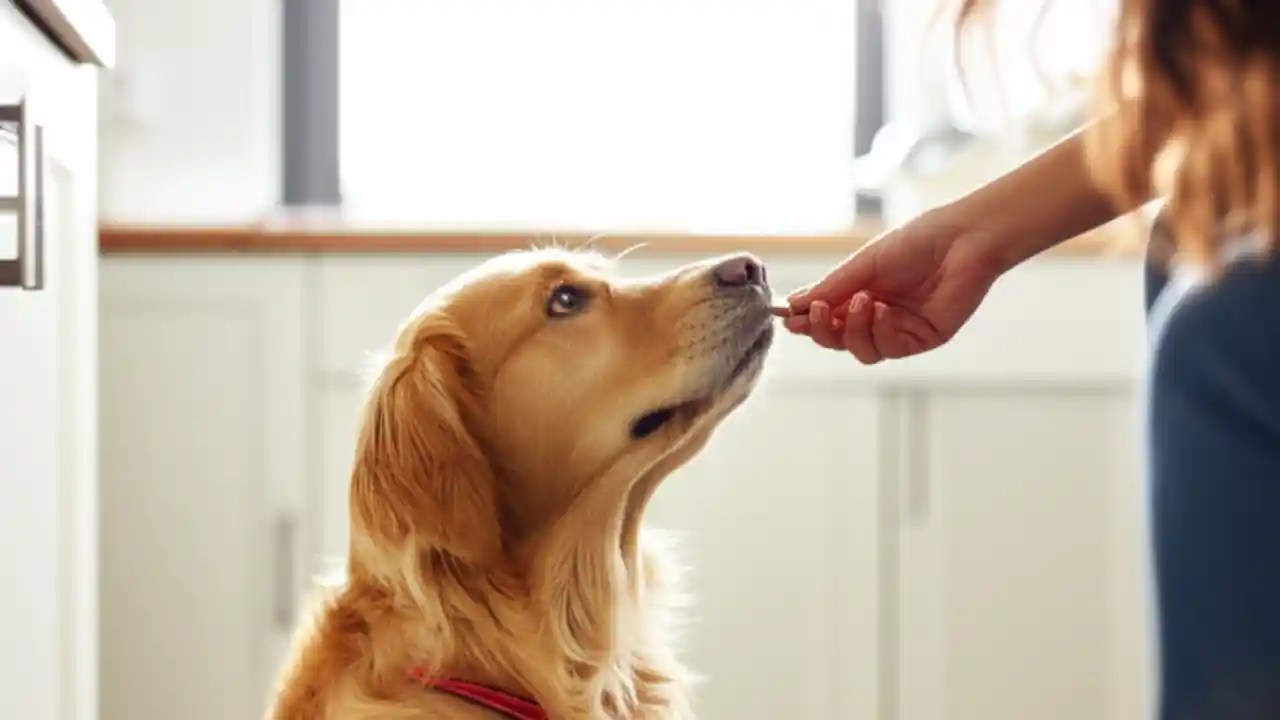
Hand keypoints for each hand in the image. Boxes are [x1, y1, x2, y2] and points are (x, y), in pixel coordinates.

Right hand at [785, 208, 1007, 363]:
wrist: (962, 239)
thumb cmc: (916, 242)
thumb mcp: (864, 263)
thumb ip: (831, 287)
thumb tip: (793, 305)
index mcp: (859, 293)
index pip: (826, 318)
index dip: (807, 321)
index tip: (789, 317)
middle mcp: (876, 315)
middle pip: (839, 340)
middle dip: (823, 331)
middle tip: (818, 313)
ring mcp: (899, 329)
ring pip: (862, 351)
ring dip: (854, 331)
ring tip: (862, 302)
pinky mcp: (922, 338)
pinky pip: (890, 348)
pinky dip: (881, 332)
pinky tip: (883, 310)